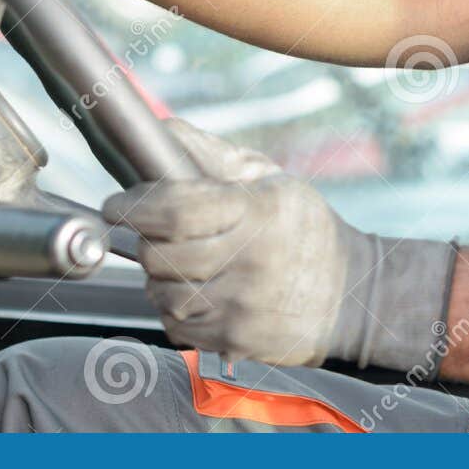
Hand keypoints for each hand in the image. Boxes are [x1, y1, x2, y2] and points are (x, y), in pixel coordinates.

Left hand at [104, 119, 456, 371]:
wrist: (352, 292)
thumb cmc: (306, 229)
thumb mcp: (271, 180)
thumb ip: (212, 157)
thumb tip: (162, 129)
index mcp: (258, 211)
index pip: (175, 210)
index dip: (133, 206)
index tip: (117, 205)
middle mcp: (250, 260)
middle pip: (159, 254)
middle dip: (147, 241)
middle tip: (160, 234)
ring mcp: (243, 305)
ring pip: (162, 293)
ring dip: (161, 278)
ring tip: (185, 265)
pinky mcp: (237, 340)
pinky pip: (177, 326)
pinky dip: (176, 309)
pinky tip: (201, 293)